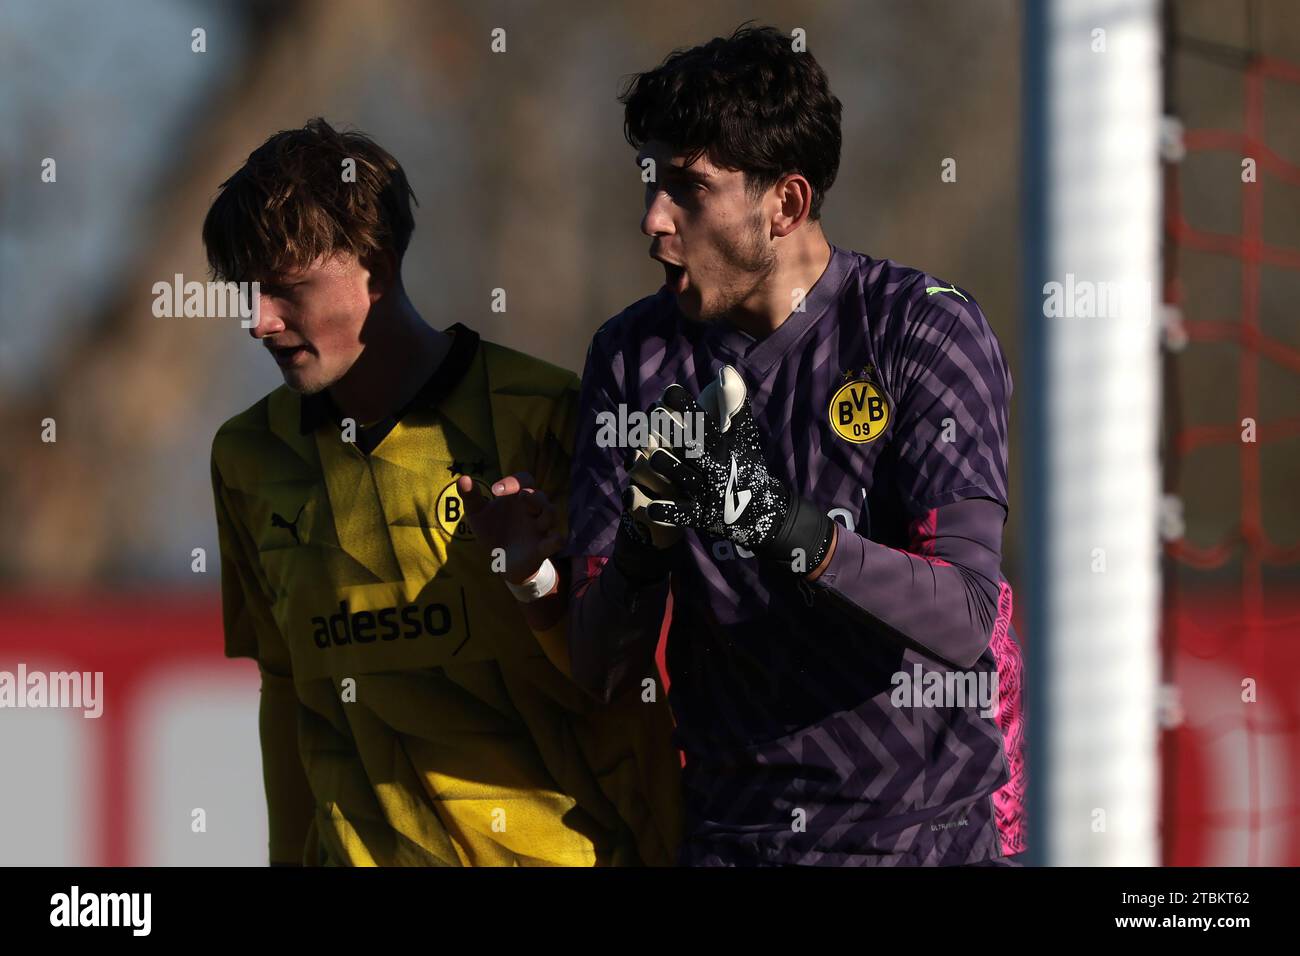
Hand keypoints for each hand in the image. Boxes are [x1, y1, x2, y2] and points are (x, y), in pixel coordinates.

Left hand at [459, 472, 563, 584]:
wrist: (500, 561)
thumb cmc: (492, 531)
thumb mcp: (477, 514)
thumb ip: (471, 497)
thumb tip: (463, 478)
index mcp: (517, 497)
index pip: (523, 480)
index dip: (513, 481)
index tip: (496, 490)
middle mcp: (531, 509)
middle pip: (540, 495)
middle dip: (533, 495)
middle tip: (521, 498)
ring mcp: (539, 528)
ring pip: (551, 513)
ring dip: (546, 512)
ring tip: (534, 517)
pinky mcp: (543, 547)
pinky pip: (557, 540)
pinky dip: (557, 539)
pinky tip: (552, 540)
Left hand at [643, 366, 789, 547]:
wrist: (761, 512)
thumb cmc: (744, 464)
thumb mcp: (743, 435)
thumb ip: (733, 403)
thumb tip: (725, 370)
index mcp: (724, 446)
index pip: (706, 422)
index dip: (687, 407)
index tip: (669, 390)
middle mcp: (717, 468)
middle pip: (695, 448)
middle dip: (677, 432)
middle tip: (656, 413)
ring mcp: (707, 494)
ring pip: (685, 478)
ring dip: (669, 468)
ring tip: (651, 455)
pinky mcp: (699, 516)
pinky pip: (681, 514)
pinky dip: (666, 512)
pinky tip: (649, 506)